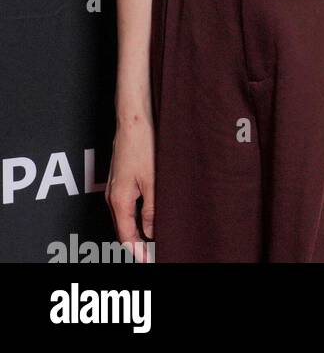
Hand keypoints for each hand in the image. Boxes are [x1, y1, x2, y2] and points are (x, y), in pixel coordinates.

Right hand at [105, 116, 154, 261]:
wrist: (133, 120)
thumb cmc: (142, 145)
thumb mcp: (152, 180)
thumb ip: (152, 208)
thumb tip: (152, 231)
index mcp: (119, 200)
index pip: (126, 236)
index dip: (137, 251)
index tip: (147, 260)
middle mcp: (112, 196)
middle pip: (123, 229)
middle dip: (137, 244)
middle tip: (151, 255)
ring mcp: (114, 188)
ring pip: (124, 218)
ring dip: (136, 231)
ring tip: (152, 241)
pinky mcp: (119, 180)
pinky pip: (125, 206)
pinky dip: (134, 217)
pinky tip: (146, 218)